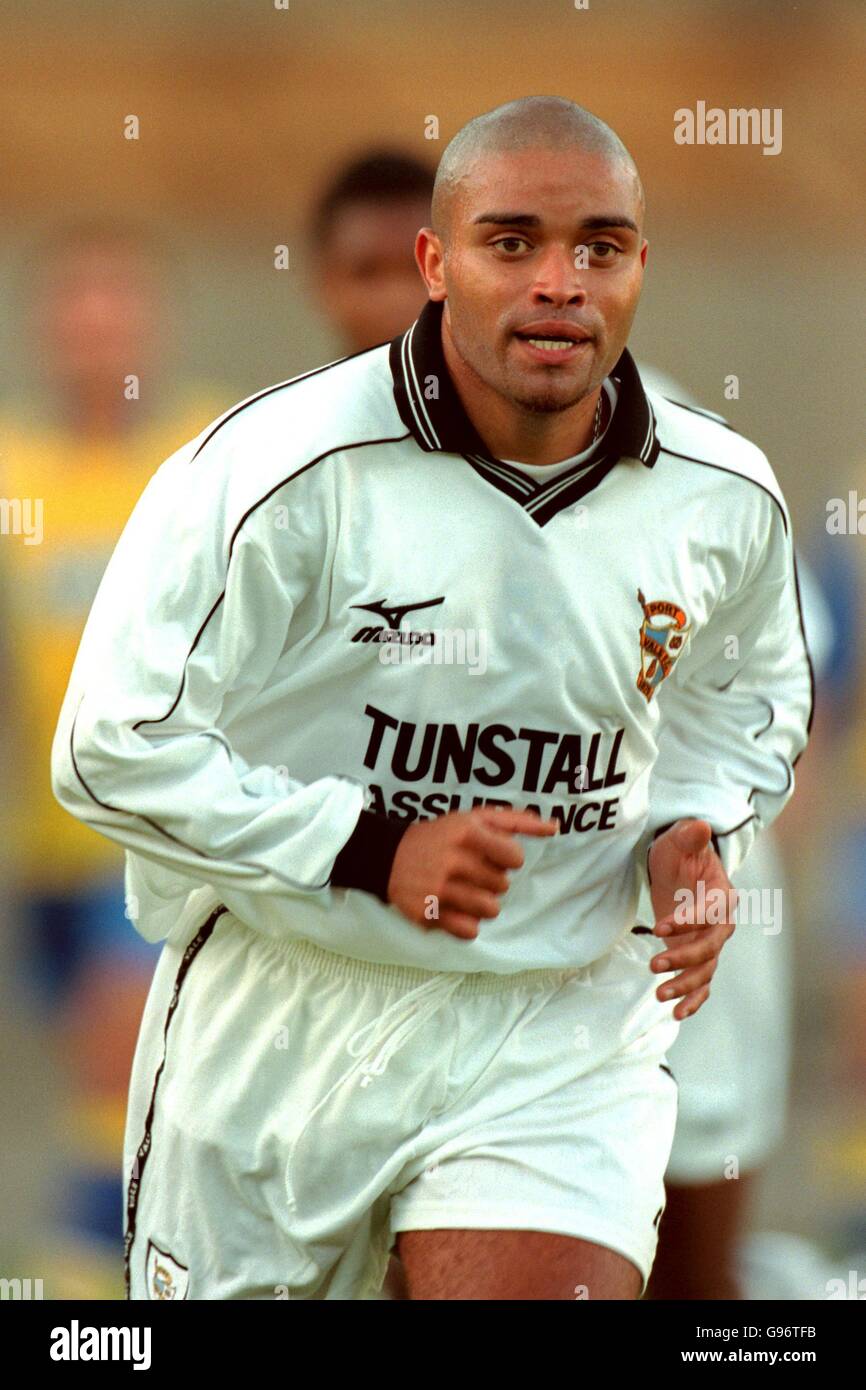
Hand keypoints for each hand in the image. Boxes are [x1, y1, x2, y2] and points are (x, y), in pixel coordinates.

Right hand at [387, 806, 558, 938]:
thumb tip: (554, 826)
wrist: (388, 856)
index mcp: (467, 834)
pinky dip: (466, 922)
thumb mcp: (474, 819)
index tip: (490, 855)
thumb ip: (516, 821)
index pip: (515, 858)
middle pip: (503, 886)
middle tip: (469, 871)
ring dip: (482, 903)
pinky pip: (469, 931)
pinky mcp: (428, 914)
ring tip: (464, 891)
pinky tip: (453, 907)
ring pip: (490, 910)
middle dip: (491, 880)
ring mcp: (439, 890)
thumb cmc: (441, 836)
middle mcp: (453, 861)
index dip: (507, 859)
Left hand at [646, 818, 736, 1019]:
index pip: (711, 913)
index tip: (660, 926)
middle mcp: (721, 923)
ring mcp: (709, 942)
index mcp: (721, 895)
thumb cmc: (681, 851)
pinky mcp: (697, 956)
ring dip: (684, 985)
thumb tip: (699, 826)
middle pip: (710, 948)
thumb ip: (689, 836)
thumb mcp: (680, 840)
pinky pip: (702, 983)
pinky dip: (693, 1000)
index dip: (689, 921)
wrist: (680, 867)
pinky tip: (676, 1015)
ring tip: (659, 995)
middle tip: (653, 965)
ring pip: (705, 970)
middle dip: (683, 960)